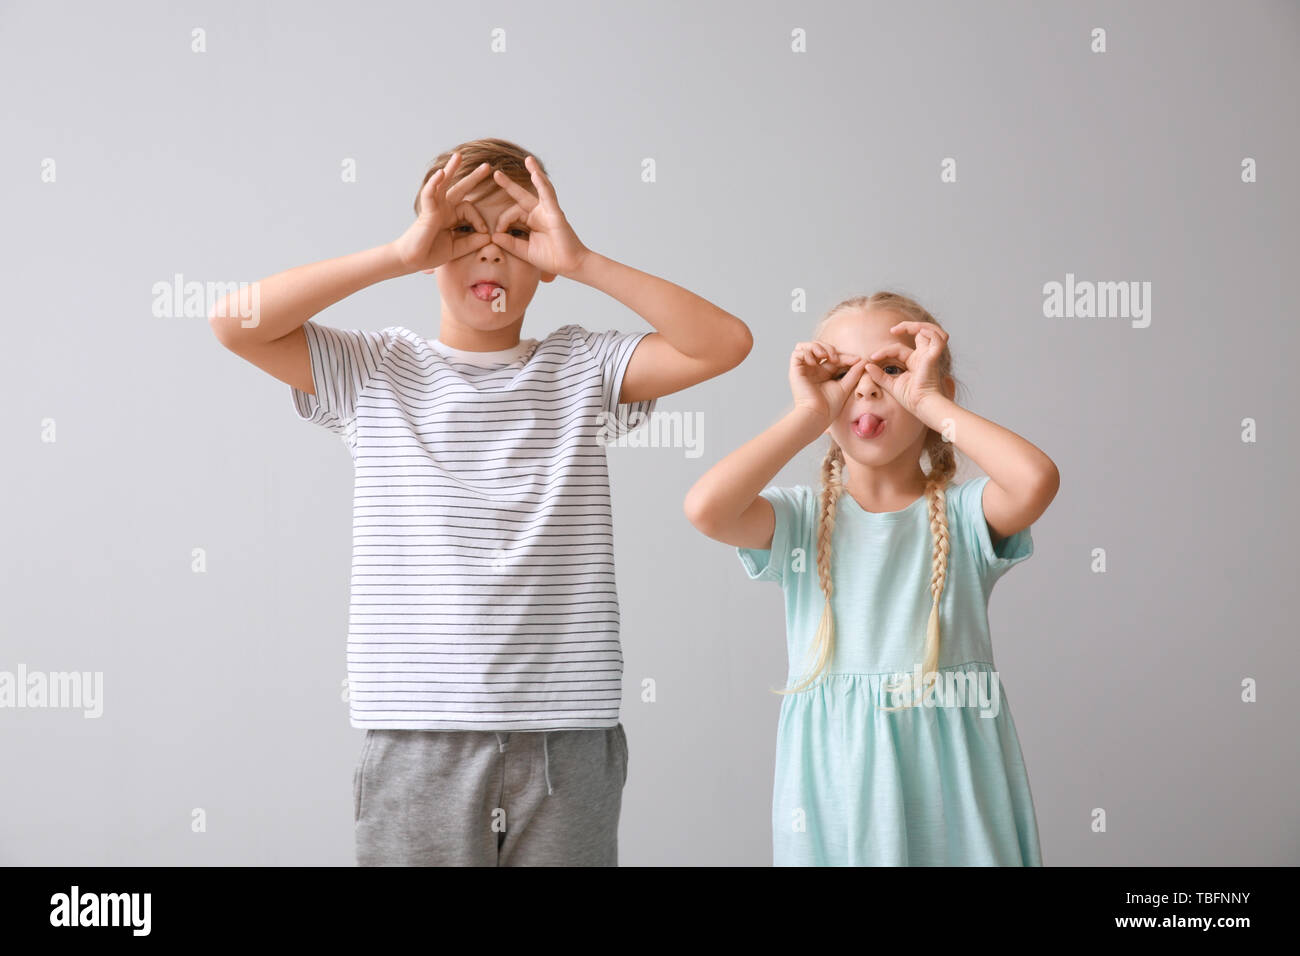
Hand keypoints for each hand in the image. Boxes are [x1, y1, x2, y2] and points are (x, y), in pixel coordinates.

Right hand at [391, 152, 494, 273]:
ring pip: (443, 183)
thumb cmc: (432, 252)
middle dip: (473, 177)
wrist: (412, 260)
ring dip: (451, 168)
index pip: (470, 209)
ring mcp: (435, 207)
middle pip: (460, 188)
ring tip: (458, 156)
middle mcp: (444, 208)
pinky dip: (434, 183)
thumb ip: (473, 241)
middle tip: (487, 166)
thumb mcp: (458, 248)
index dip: (479, 220)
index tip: (484, 233)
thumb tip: (489, 235)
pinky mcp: (427, 211)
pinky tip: (440, 173)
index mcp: (452, 216)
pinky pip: (430, 194)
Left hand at [485, 155, 590, 276]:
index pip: (512, 214)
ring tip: (528, 160)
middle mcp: (539, 213)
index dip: (501, 222)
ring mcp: (548, 211)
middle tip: (496, 174)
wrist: (569, 265)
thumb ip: (510, 243)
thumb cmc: (550, 259)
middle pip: (521, 195)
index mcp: (531, 221)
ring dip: (534, 173)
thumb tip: (493, 235)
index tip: (496, 234)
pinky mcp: (556, 213)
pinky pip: (548, 195)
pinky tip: (536, 174)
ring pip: (540, 188)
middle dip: (509, 184)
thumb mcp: (525, 252)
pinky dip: (543, 184)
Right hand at [789, 341, 866, 425]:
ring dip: (817, 347)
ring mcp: (803, 369)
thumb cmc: (829, 406)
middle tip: (837, 358)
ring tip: (825, 356)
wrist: (817, 414)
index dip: (845, 355)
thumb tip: (864, 360)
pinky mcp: (795, 370)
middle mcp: (813, 370)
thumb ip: (854, 373)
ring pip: (807, 346)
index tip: (857, 360)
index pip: (834, 357)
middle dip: (830, 348)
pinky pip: (798, 352)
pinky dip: (807, 352)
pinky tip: (815, 362)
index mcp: (824, 373)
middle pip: (820, 348)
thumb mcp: (845, 386)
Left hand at [863, 320, 948, 417]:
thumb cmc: (910, 399)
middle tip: (893, 329)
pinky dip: (931, 333)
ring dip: (920, 325)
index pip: (899, 348)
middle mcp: (923, 356)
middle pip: (921, 333)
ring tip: (904, 327)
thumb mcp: (891, 385)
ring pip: (932, 331)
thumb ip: (879, 375)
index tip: (872, 357)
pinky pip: (939, 339)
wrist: (921, 406)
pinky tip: (919, 332)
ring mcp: (930, 356)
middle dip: (908, 326)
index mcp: (915, 362)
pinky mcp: (933, 358)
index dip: (884, 351)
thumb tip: (867, 366)